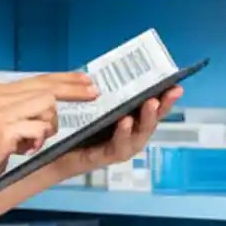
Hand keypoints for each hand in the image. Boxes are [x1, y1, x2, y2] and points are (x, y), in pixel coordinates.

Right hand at [0, 72, 98, 200]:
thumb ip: (18, 111)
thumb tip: (48, 107)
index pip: (40, 79)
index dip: (67, 79)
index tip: (87, 80)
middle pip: (49, 87)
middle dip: (75, 90)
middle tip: (95, 93)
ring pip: (47, 107)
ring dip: (48, 127)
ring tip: (31, 143)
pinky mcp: (1, 133)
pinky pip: (38, 131)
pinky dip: (37, 142)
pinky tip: (21, 151)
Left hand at [53, 86, 183, 179]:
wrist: (49, 153)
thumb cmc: (72, 126)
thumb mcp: (91, 103)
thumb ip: (103, 91)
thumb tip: (113, 68)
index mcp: (128, 120)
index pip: (151, 108)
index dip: (165, 98)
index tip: (176, 85)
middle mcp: (128, 135)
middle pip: (151, 121)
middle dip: (163, 107)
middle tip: (169, 92)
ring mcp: (119, 147)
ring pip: (139, 135)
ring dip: (146, 119)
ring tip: (151, 104)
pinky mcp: (104, 157)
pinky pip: (118, 147)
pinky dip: (123, 134)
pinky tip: (125, 122)